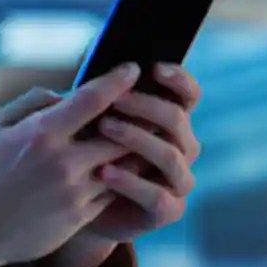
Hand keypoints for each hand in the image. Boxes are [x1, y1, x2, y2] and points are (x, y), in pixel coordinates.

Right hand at [0, 64, 139, 266]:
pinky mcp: (80, 217)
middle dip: (137, 116)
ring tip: (142, 136)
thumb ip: (32, 102)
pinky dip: (123, 177)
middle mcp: (63, 161)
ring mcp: (75, 192)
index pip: (92, 99)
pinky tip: (124, 169)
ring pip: (124, 164)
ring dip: (134, 148)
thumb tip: (65, 95)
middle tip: (147, 105)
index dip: (117, 80)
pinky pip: (114, 191)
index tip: (132, 68)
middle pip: (120, 132)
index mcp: (41, 133)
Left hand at [83, 63, 202, 242]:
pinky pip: (157, 195)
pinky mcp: (168, 210)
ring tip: (105, 126)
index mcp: (170, 120)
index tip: (153, 67)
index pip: (188, 94)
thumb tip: (94, 56)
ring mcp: (178, 180)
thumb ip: (100, 92)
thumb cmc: (84, 151)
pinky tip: (103, 171)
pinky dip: (130, 181)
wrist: (77, 206)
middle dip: (145, 106)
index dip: (177, 79)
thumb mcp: (89, 118)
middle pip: (177, 120)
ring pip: (170, 155)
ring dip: (137, 138)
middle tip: (115, 100)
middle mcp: (183, 147)